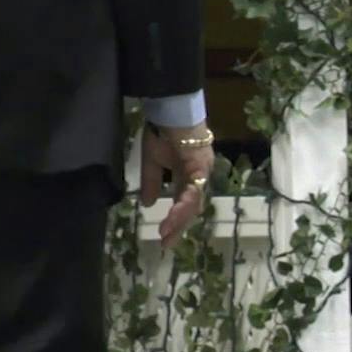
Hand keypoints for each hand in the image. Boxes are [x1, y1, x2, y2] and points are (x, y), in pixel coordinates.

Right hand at [141, 123, 216, 242]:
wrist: (170, 107)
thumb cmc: (162, 129)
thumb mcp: (152, 160)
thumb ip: (152, 182)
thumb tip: (148, 204)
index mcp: (189, 176)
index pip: (185, 204)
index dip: (176, 222)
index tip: (164, 239)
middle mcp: (200, 176)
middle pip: (192, 208)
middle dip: (179, 226)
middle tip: (166, 244)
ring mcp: (202, 171)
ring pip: (194, 201)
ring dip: (181, 218)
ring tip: (167, 233)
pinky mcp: (200, 164)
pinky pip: (194, 187)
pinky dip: (185, 201)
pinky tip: (175, 213)